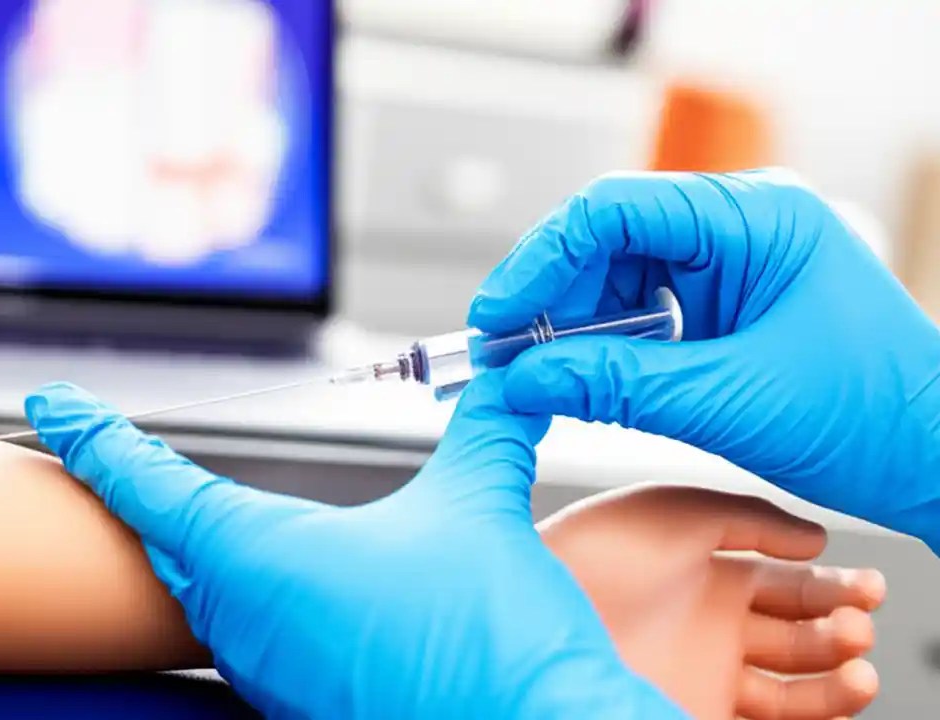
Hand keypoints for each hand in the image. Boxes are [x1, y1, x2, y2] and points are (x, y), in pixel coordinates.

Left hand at [26, 376, 685, 718]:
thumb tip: (506, 376)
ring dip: (186, 547)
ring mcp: (268, 673)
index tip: (50, 405)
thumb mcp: (478, 508)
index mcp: (256, 559)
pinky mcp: (303, 703)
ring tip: (178, 510)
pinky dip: (240, 594)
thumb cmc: (489, 645)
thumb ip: (482, 429)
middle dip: (128, 488)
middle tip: (98, 448)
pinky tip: (275, 585)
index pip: (143, 481)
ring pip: (200, 594)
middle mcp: (243, 622)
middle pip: (158, 540)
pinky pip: (246, 635)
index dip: (91, 434)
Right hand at [470, 169, 939, 550]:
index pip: (615, 211)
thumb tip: (524, 379)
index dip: (542, 260)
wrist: (937, 462)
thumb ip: (613, 385)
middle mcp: (741, 229)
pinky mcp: (727, 304)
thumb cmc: (876, 419)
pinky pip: (644, 309)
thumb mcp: (726, 402)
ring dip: (571, 325)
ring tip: (532, 371)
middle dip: (549, 298)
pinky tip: (578, 374)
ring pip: (618, 276)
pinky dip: (604, 344)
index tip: (498, 313)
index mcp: (756, 220)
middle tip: (503, 353)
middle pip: (608, 240)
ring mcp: (734, 265)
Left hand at [541, 485, 884, 719]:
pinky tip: (827, 695)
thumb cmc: (590, 550)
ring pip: (795, 690)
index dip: (837, 585)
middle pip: (804, 638)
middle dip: (840, 628)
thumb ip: (750, 517)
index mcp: (713, 577)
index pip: (795, 586)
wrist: (531, 599)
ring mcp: (705, 674)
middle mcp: (713, 628)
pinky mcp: (693, 708)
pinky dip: (810, 714)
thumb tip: (819, 538)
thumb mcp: (676, 512)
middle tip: (854, 621)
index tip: (867, 583)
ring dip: (836, 678)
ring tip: (856, 664)